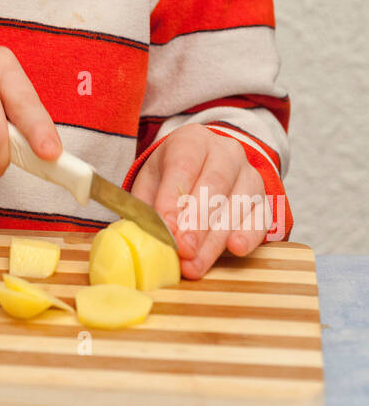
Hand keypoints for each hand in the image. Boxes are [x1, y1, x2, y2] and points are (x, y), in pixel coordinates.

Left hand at [130, 124, 267, 278]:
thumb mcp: (152, 180)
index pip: (183, 166)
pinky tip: (235, 248)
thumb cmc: (174, 176)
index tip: (165, 228)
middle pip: (214, 186)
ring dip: (215, 239)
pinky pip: (261, 217)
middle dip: (196, 223)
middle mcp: (226, 152)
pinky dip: (249, 235)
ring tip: (195, 264)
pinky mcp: (264, 199)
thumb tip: (141, 234)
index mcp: (192, 140)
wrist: (207, 166)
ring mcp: (249, 175)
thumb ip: (146, 204)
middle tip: (182, 251)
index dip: (173, 199)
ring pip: (237, 205)